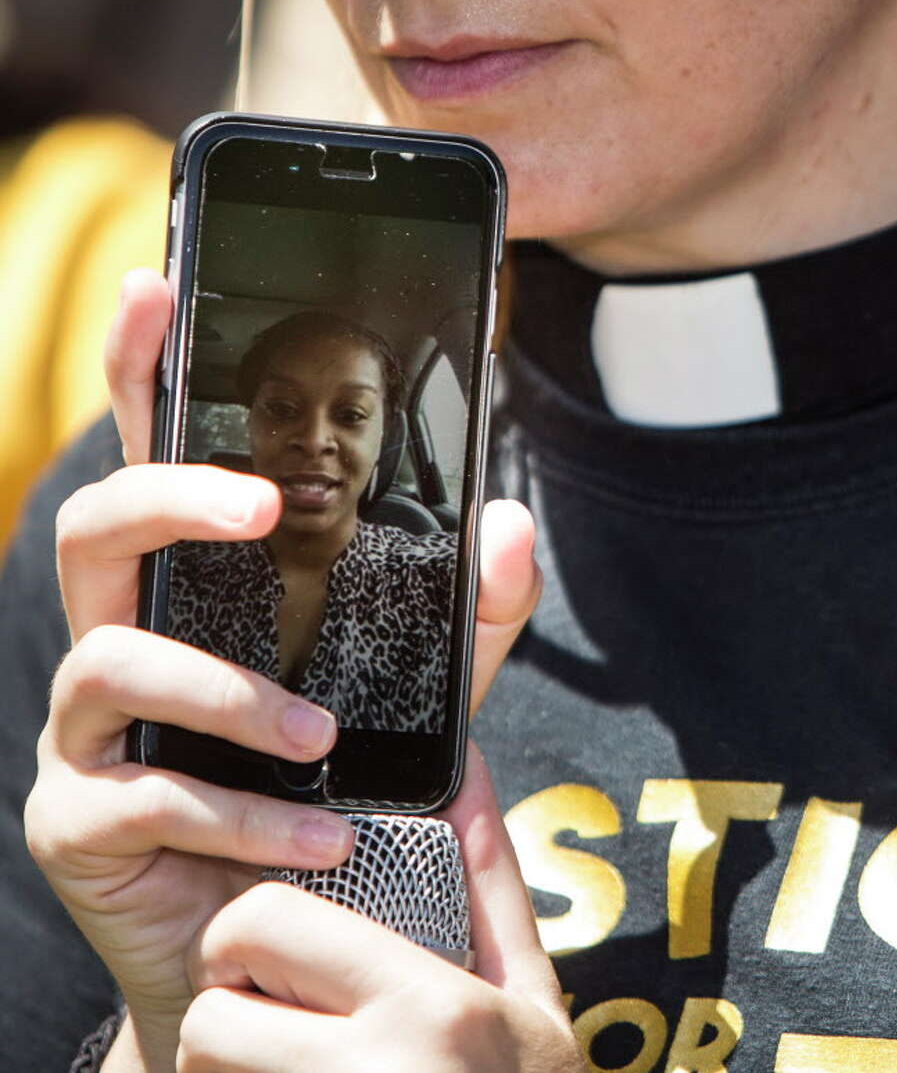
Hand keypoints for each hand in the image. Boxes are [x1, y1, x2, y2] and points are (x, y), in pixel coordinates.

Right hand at [24, 270, 541, 1071]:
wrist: (281, 922)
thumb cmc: (331, 776)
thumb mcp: (419, 680)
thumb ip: (470, 606)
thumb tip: (511, 522)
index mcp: (195, 583)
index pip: (149, 454)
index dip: (136, 365)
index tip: (154, 280)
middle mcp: (123, 635)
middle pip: (92, 523)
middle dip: (171, 494)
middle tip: (266, 505)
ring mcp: (87, 731)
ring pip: (106, 661)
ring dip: (225, 694)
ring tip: (321, 737)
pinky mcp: (79, 823)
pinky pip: (142, 799)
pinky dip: (241, 817)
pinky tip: (318, 838)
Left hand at [178, 745, 581, 1072]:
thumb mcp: (529, 999)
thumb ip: (490, 880)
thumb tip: (466, 763)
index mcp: (427, 1008)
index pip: (262, 925)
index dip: (249, 933)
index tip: (274, 951)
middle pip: (210, 1018)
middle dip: (225, 1016)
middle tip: (268, 1022)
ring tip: (286, 1069)